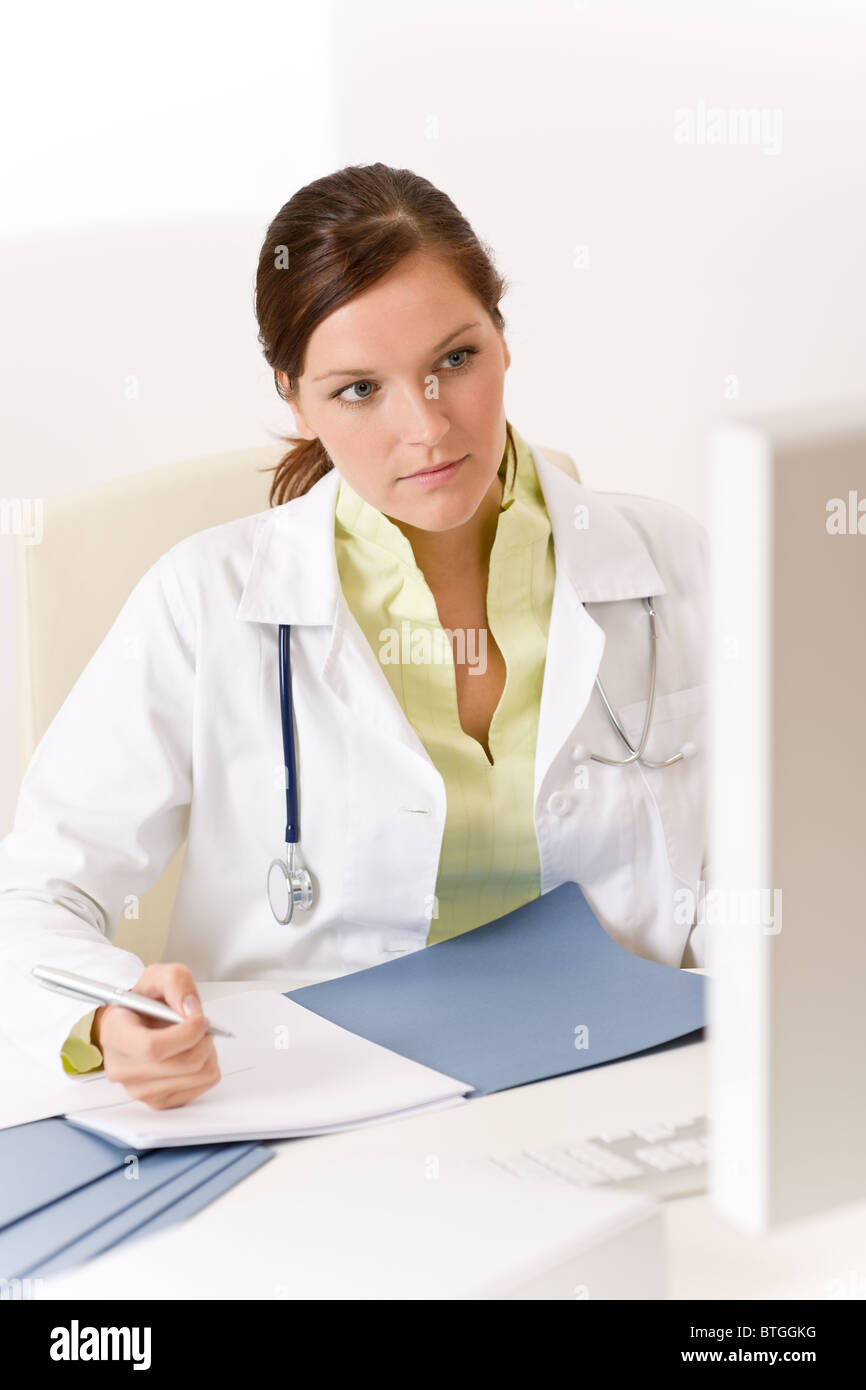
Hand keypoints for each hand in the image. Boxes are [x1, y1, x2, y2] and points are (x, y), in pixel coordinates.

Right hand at [93, 962, 220, 1108]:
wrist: (133, 1024)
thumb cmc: (143, 1002)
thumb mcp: (158, 976)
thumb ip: (176, 982)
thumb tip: (190, 1010)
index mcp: (115, 1035)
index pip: (153, 1048)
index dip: (186, 1034)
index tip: (200, 1020)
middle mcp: (121, 1068)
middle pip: (183, 1064)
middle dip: (204, 1040)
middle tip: (203, 1025)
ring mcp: (139, 1090)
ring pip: (198, 1076)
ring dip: (208, 1052)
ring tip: (195, 1038)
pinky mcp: (158, 1102)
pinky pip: (202, 1086)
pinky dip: (206, 1066)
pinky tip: (191, 1053)